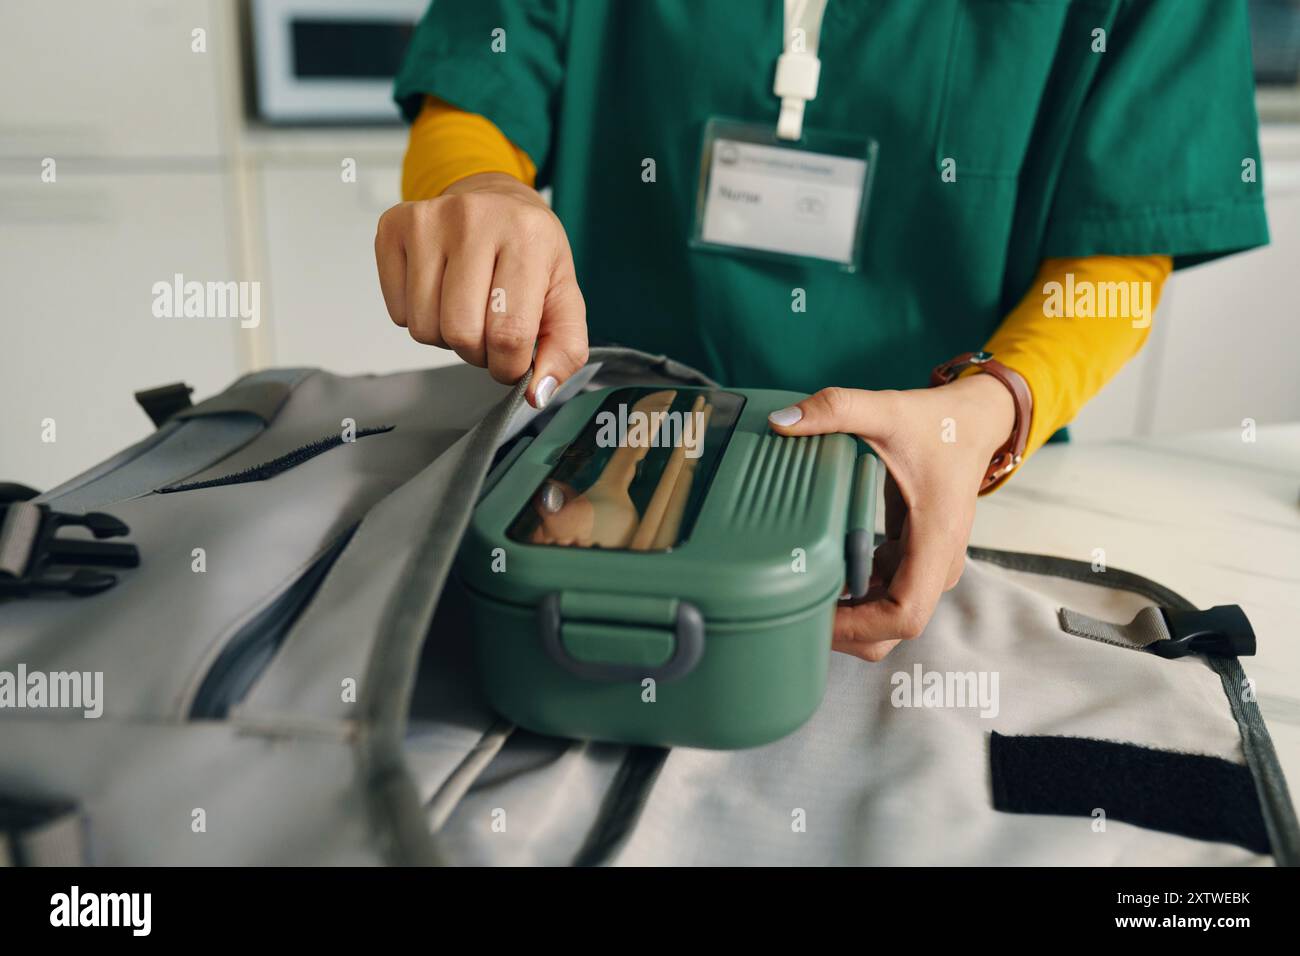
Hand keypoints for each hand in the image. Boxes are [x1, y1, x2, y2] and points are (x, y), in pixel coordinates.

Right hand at [375, 172, 587, 407]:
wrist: (495, 200)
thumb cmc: (528, 250)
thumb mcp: (564, 296)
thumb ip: (565, 350)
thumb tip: (537, 393)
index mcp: (526, 236)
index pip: (509, 332)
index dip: (509, 365)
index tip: (514, 361)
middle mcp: (474, 219)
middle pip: (461, 333)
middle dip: (477, 352)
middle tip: (489, 332)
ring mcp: (427, 220)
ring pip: (424, 328)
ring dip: (447, 337)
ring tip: (466, 309)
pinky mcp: (393, 228)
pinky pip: (398, 312)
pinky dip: (419, 317)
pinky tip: (440, 293)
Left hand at [767, 374, 1015, 660]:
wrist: (975, 422)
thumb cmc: (938, 423)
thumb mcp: (887, 409)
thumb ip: (836, 408)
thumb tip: (780, 420)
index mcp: (935, 540)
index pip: (904, 614)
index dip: (860, 626)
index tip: (818, 615)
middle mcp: (937, 564)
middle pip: (892, 631)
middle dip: (847, 632)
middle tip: (796, 610)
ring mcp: (928, 567)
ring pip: (887, 620)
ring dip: (848, 618)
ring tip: (799, 597)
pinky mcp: (915, 560)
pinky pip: (884, 598)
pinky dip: (854, 600)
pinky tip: (820, 580)